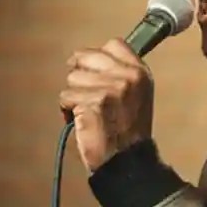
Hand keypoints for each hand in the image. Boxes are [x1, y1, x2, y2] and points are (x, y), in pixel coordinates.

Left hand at [58, 38, 153, 171]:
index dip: (97, 58)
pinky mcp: (94, 101)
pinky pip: (65, 97)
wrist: (127, 162)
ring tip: (87, 114)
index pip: (113, 44)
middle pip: (87, 57)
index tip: (94, 74)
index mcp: (141, 72)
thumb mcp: (135, 95)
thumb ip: (120, 73)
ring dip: (73, 97)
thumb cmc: (126, 132)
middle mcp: (129, 76)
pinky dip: (67, 111)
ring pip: (72, 78)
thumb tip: (88, 58)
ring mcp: (112, 87)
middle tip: (86, 96)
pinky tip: (81, 122)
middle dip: (80, 76)